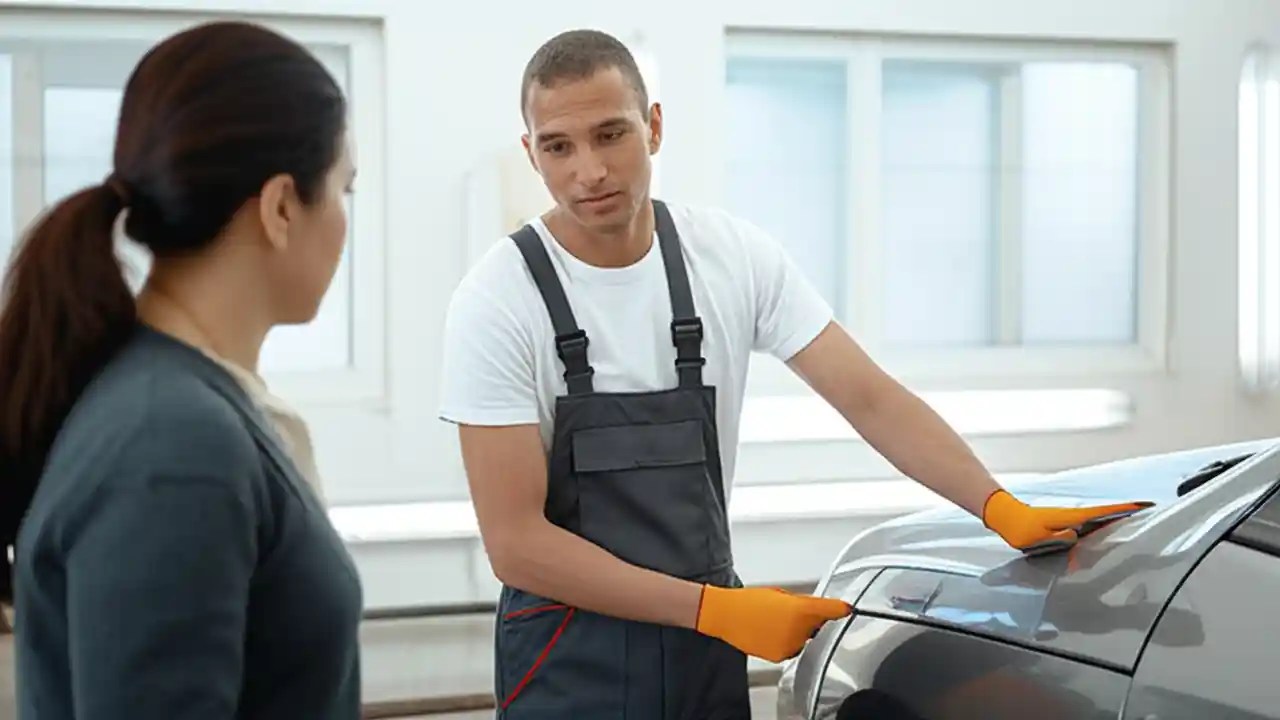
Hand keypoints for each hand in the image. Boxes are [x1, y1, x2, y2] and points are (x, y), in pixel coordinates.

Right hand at [694, 585, 851, 662]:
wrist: (726, 615)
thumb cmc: (749, 601)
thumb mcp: (779, 595)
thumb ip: (801, 603)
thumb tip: (814, 609)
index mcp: (799, 610)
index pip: (828, 610)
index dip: (840, 609)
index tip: (848, 609)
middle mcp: (797, 630)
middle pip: (817, 626)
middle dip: (810, 619)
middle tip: (789, 611)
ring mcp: (789, 645)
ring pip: (805, 639)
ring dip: (798, 632)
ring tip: (775, 622)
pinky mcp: (780, 656)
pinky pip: (792, 649)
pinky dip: (787, 641)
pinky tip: (770, 632)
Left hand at [982, 489, 1152, 552]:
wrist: (1008, 519)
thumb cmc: (1020, 528)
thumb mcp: (1035, 536)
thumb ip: (1056, 538)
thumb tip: (1076, 537)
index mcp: (1071, 518)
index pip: (1101, 512)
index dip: (1122, 510)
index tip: (1143, 506)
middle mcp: (1075, 518)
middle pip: (1107, 516)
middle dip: (1128, 514)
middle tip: (1151, 515)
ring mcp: (1072, 522)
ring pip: (1100, 522)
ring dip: (1118, 521)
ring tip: (1139, 525)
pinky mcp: (1068, 528)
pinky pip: (1090, 529)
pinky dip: (1103, 529)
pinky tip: (1111, 537)